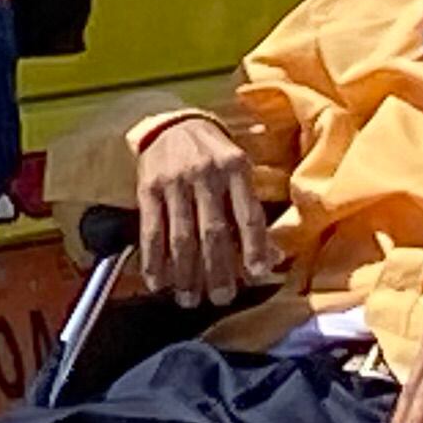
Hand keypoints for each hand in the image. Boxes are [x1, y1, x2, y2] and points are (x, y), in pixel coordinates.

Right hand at [134, 114, 282, 308]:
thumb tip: (275, 256)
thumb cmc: (213, 153)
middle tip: (222, 297)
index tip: (256, 275)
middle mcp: (206, 173)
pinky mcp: (148, 188)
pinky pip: (151, 231)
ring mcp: (174, 181)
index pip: (247, 215)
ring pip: (181, 237)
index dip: (253, 248)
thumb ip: (252, 210)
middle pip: (213, 232)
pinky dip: (153, 260)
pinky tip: (157, 282)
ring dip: (185, 273)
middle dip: (218, 270)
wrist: (171, 123)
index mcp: (235, 167)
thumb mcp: (239, 169)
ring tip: (189, 298)